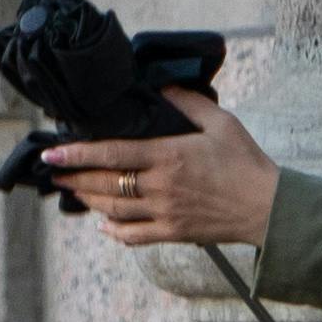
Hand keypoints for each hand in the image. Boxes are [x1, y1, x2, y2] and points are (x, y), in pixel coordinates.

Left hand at [35, 90, 278, 249]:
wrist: (268, 207)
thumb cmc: (246, 161)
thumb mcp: (221, 122)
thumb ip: (188, 102)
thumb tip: (161, 85)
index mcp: (168, 156)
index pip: (112, 154)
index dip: (78, 154)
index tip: (53, 153)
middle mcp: (160, 187)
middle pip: (105, 183)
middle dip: (75, 177)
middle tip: (53, 173)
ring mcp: (165, 213)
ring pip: (114, 210)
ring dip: (88, 200)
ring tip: (72, 190)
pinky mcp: (173, 232)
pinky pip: (135, 235)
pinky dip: (114, 231)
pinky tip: (103, 224)